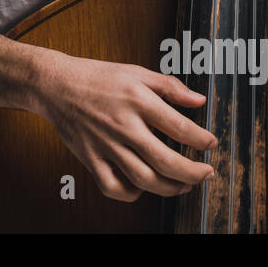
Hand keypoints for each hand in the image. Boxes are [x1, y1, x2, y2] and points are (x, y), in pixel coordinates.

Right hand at [31, 50, 216, 201]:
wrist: (56, 85)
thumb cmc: (97, 77)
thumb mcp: (136, 72)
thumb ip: (169, 86)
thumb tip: (199, 100)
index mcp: (138, 101)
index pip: (181, 128)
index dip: (202, 140)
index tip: (211, 144)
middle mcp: (124, 126)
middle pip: (166, 161)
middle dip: (194, 173)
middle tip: (206, 174)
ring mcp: (106, 145)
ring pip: (144, 180)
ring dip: (170, 188)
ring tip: (183, 185)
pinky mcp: (91, 159)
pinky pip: (113, 187)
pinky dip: (132, 193)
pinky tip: (143, 186)